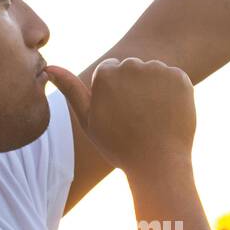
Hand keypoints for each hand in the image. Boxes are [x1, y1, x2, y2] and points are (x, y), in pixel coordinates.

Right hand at [43, 56, 196, 176]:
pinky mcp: (180, 78)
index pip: (110, 70)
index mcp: (106, 73)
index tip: (119, 114)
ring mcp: (158, 70)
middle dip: (134, 87)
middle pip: (132, 68)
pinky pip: (174, 80)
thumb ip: (71, 90)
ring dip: (154, 89)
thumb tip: (49, 68)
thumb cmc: (119, 146)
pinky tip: (168, 114)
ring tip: (152, 117)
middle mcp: (132, 65)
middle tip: (137, 118)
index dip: (114, 94)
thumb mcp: (89, 120)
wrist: (157, 164)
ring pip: (154, 73)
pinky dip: (173, 94)